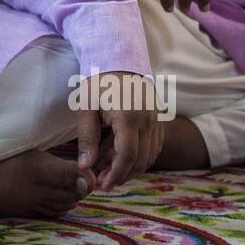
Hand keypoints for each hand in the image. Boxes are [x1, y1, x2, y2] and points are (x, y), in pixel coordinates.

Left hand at [75, 72, 163, 190]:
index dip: (116, 174)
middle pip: (141, 160)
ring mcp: (157, 120)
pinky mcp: (159, 120)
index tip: (103, 185)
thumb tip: (85, 167)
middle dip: (122, 175)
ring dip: (131, 168)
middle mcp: (148, 120)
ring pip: (150, 156)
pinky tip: (121, 158)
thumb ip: (86, 138)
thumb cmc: (99, 82)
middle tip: (103, 182)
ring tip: (109, 170)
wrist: (120, 59)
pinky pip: (154, 147)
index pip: (127, 155)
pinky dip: (140, 158)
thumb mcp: (86, 107)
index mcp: (128, 116)